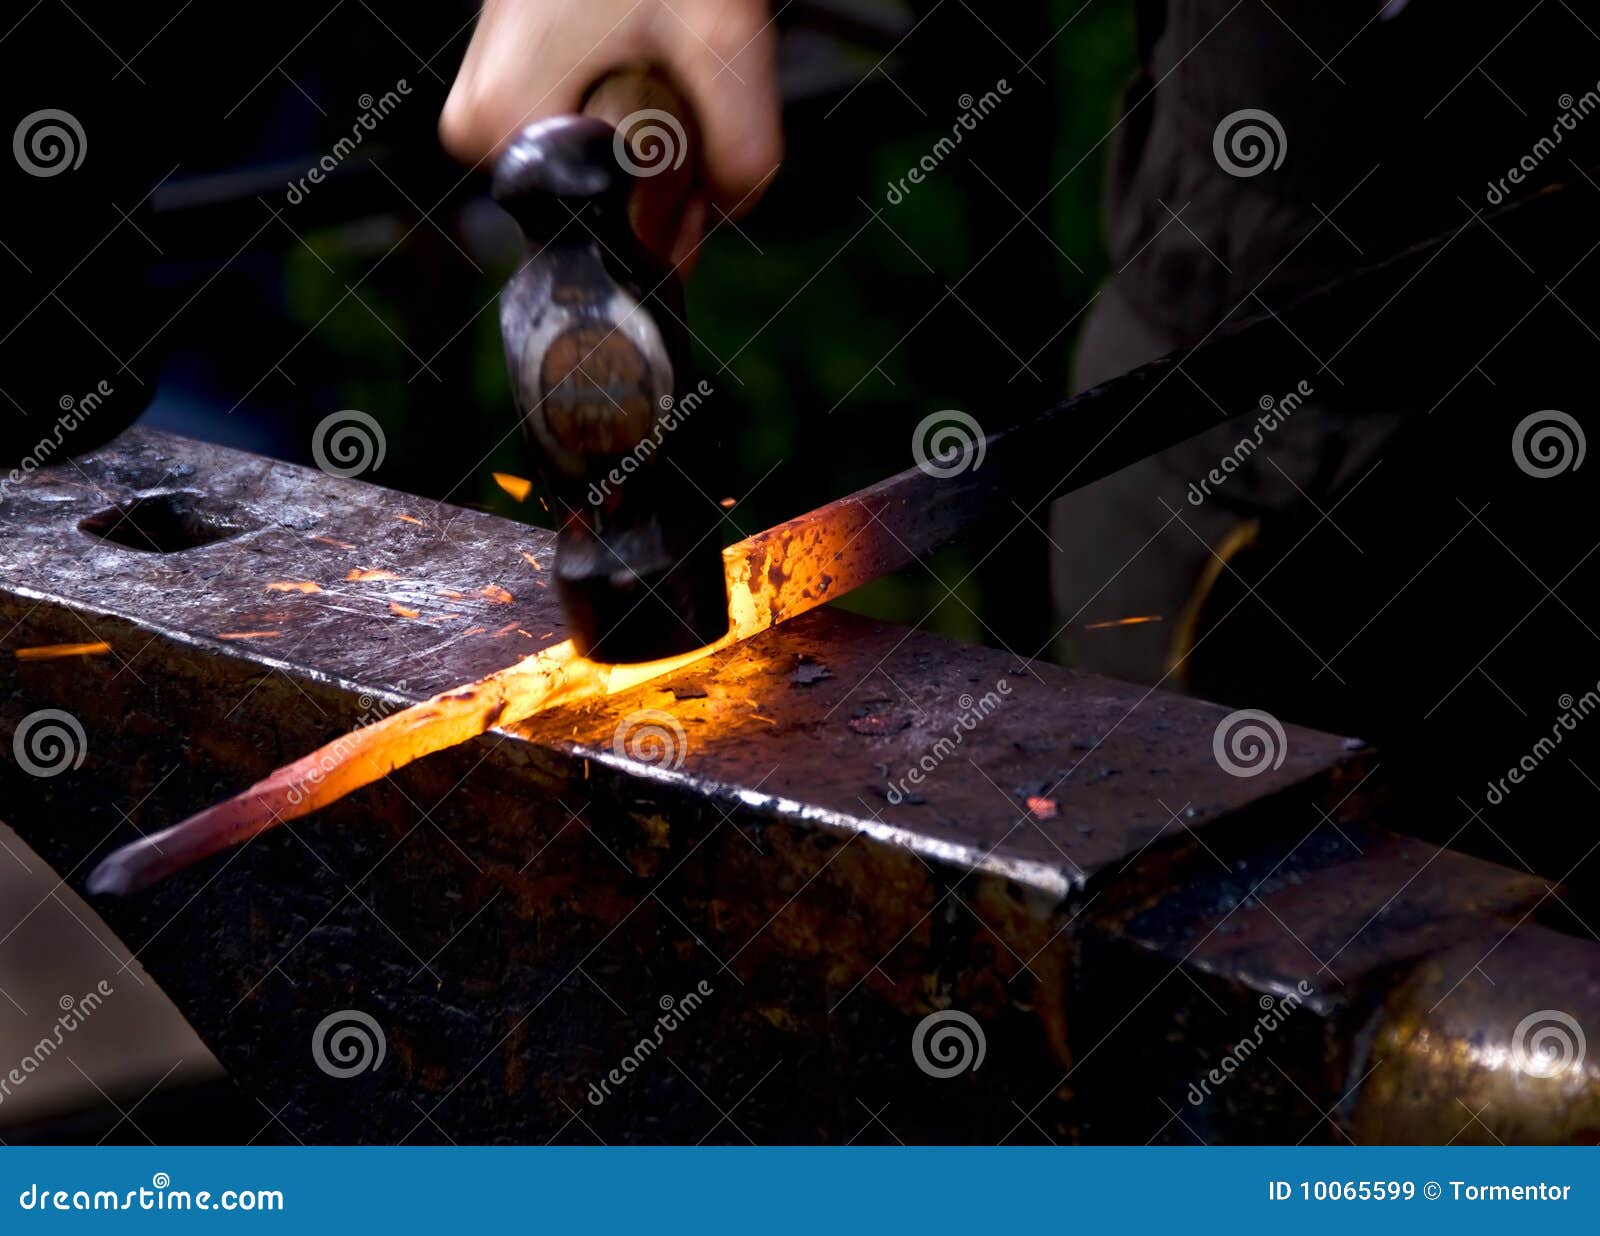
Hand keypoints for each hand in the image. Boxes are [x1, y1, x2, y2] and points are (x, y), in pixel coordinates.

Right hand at [441, 0, 781, 269]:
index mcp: (504, 126)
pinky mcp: (510, 67)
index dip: (661, 223)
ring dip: (650, 139)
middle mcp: (479, 118)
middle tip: (689, 101)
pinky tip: (650, 56)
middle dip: (658, 176)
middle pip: (594, 203)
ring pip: (593, 163)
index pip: (593, 233)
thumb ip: (743, 148)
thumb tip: (735, 208)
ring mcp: (489, 89)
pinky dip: (629, 106)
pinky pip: (580, 121)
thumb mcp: (721, 42)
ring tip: (669, 66)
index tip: (698, 178)